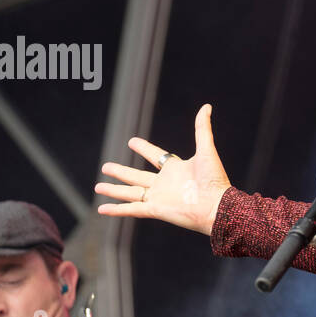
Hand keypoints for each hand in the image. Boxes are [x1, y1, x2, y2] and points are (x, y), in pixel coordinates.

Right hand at [95, 103, 231, 235]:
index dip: (144, 148)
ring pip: (130, 192)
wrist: (217, 206)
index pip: (155, 156)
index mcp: (175, 169)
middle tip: (105, 166)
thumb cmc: (215, 180)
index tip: (131, 141)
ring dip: (114, 190)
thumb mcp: (206, 150)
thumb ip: (202, 129)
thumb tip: (206, 106)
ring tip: (98, 186)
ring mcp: (159, 197)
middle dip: (121, 172)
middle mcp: (165, 184)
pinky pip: (132, 209)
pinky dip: (116, 210)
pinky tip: (102, 208)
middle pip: (136, 176)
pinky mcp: (156, 210)